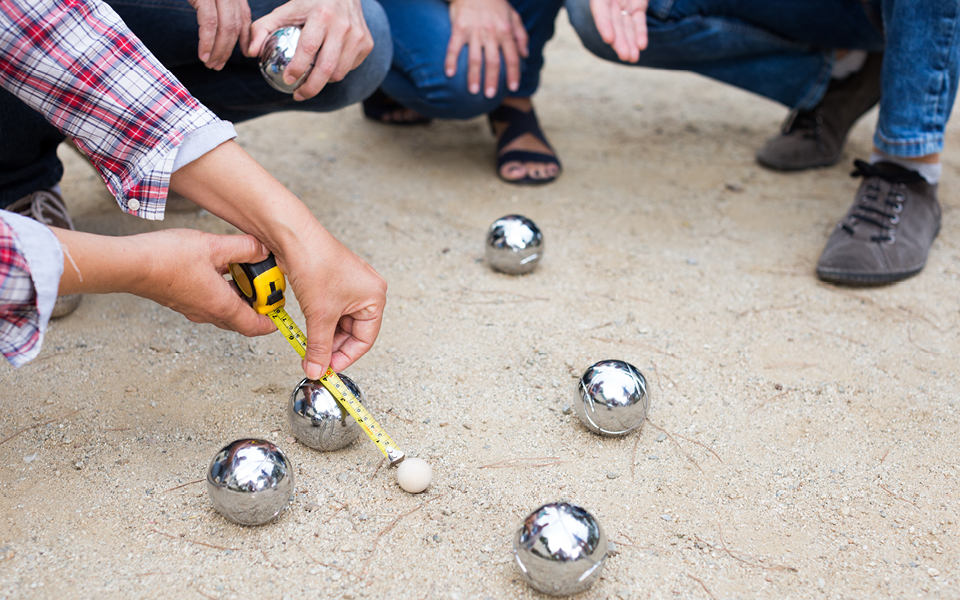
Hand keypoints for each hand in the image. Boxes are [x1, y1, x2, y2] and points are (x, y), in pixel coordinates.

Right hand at [54, 228, 276, 336]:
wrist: (130, 264)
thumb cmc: (167, 258)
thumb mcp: (214, 246)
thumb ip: (243, 248)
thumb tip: (262, 249)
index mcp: (222, 306)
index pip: (256, 326)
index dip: (273, 321)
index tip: (280, 306)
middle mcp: (208, 313)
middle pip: (242, 319)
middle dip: (258, 306)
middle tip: (266, 285)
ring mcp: (193, 308)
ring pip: (226, 310)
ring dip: (240, 296)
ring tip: (246, 272)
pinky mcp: (182, 300)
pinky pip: (210, 301)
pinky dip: (223, 290)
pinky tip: (222, 268)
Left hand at [169, 141, 386, 377]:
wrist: (293, 236)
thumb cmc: (316, 264)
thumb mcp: (320, 315)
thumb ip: (319, 347)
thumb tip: (317, 369)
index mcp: (375, 297)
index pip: (365, 339)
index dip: (345, 357)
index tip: (327, 369)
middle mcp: (367, 290)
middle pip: (353, 332)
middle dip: (333, 347)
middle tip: (315, 361)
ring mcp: (350, 285)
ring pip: (339, 322)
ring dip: (324, 335)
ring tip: (309, 346)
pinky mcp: (333, 281)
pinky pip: (331, 310)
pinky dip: (319, 322)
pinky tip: (307, 329)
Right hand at [188, 0, 251, 69]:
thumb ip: (219, 9)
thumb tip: (222, 29)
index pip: (244, 17)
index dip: (246, 37)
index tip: (246, 52)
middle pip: (234, 27)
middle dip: (227, 50)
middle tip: (218, 65)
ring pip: (225, 29)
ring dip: (218, 51)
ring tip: (210, 64)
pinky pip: (209, 24)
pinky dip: (207, 43)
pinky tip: (203, 55)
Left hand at [247, 0, 372, 100]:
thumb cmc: (309, 3)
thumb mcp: (285, 10)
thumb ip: (262, 28)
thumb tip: (250, 53)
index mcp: (322, 15)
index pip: (309, 48)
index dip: (298, 68)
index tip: (288, 80)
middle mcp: (343, 25)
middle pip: (327, 68)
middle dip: (311, 87)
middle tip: (298, 94)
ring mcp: (358, 36)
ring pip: (340, 72)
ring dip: (323, 82)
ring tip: (310, 82)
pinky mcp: (367, 43)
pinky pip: (349, 67)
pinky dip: (337, 72)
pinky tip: (327, 66)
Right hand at [446, 0, 528, 97]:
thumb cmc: (496, 4)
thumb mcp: (514, 16)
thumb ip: (521, 36)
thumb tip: (525, 55)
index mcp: (506, 31)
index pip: (512, 57)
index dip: (513, 73)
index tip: (512, 88)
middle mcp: (491, 33)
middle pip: (493, 61)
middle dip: (492, 80)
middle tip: (490, 95)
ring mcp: (474, 31)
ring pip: (474, 58)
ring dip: (473, 76)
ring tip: (473, 91)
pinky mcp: (459, 28)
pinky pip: (454, 47)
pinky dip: (451, 60)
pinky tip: (449, 73)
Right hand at [590, 0, 647, 61]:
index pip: (601, 12)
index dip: (605, 26)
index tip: (609, 39)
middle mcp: (611, 2)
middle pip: (615, 25)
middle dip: (620, 41)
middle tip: (625, 56)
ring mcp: (624, 5)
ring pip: (626, 27)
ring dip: (630, 43)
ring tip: (633, 58)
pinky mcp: (637, 6)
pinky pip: (639, 21)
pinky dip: (640, 34)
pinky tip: (642, 46)